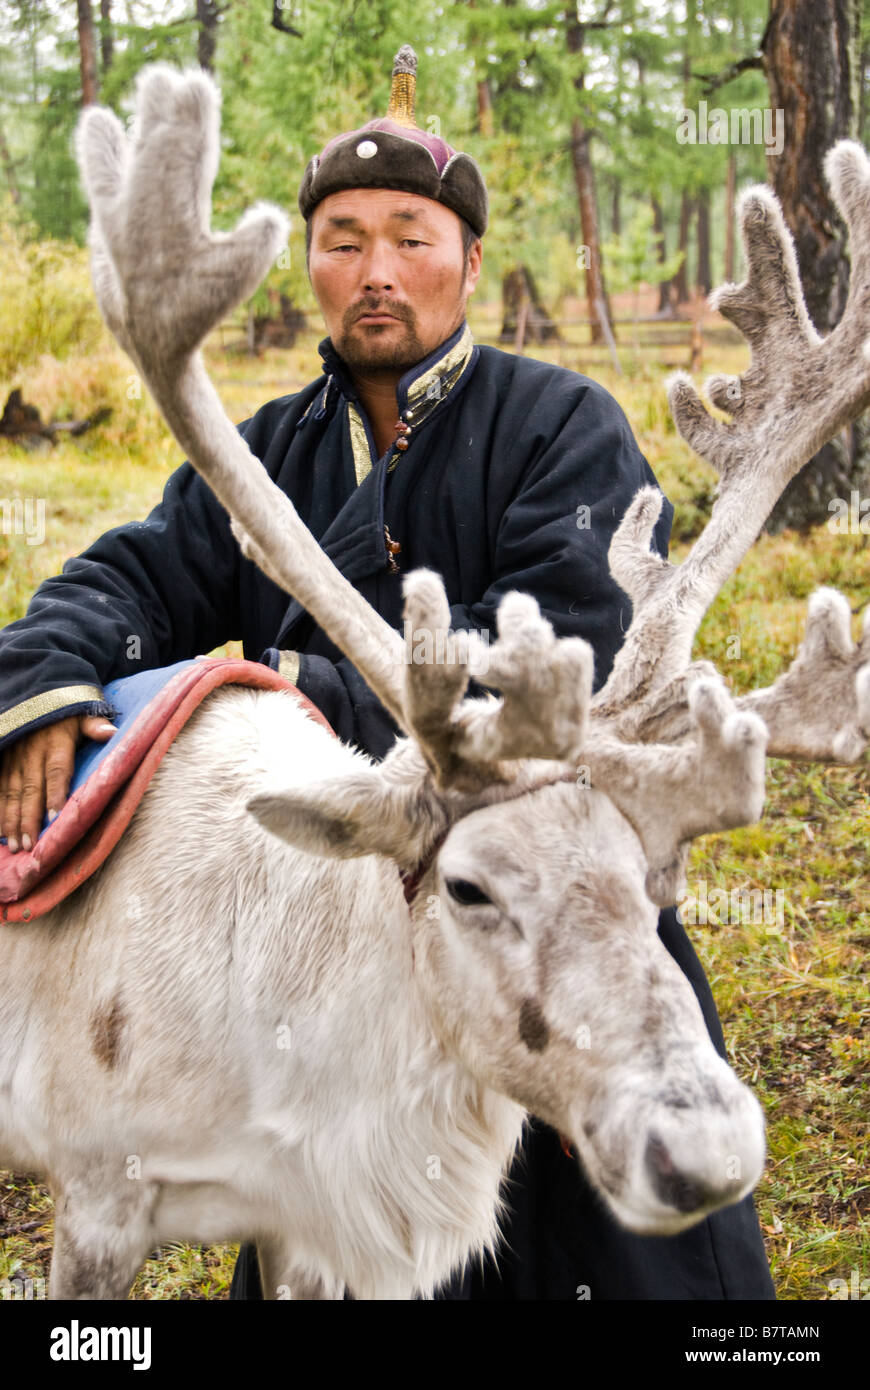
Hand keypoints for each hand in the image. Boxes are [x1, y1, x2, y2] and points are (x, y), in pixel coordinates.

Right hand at [0, 714, 115, 853]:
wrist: (35, 695)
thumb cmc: (65, 712)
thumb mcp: (81, 713)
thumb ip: (94, 725)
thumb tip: (111, 733)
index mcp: (55, 744)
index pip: (56, 771)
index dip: (54, 794)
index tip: (53, 818)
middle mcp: (32, 755)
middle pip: (30, 790)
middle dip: (28, 819)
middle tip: (28, 845)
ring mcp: (15, 760)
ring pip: (11, 794)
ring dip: (11, 821)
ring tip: (14, 846)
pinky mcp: (4, 763)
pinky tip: (0, 831)